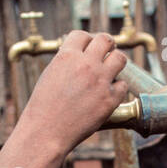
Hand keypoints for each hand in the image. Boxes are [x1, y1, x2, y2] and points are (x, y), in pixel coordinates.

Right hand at [16, 31, 128, 157]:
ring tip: (112, 69)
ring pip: (120, 58)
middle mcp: (86, 64)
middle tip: (107, 52)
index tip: (89, 47)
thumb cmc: (44, 107)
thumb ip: (66, 62)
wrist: (46, 132)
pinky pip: (123, 85)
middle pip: (106, 40)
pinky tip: (109, 93)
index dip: (87, 40)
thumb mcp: (49, 75)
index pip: (83, 35)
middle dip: (107, 45)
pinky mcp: (110, 99)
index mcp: (67, 56)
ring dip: (117, 62)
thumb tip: (79, 55)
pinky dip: (117, 88)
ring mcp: (100, 81)